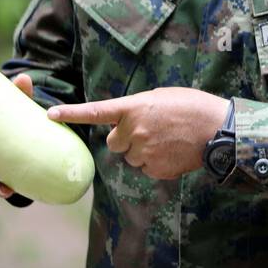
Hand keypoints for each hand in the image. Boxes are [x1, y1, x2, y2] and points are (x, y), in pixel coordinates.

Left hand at [48, 87, 228, 179]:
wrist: (218, 128)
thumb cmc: (192, 107)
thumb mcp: (161, 98)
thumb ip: (138, 109)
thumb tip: (128, 123)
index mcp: (134, 107)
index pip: (96, 111)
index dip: (71, 113)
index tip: (49, 113)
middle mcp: (134, 130)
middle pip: (115, 142)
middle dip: (127, 139)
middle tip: (151, 131)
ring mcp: (144, 151)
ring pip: (132, 157)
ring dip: (144, 151)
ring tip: (168, 140)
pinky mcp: (154, 169)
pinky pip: (147, 168)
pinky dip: (157, 163)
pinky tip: (174, 152)